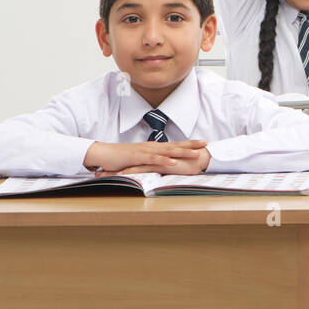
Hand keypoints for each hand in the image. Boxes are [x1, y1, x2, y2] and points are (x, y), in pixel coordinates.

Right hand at [84, 140, 208, 173]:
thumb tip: (162, 166)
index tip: (203, 143)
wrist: (103, 153)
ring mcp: (145, 151)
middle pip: (175, 145)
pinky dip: (164, 160)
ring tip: (196, 153)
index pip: (175, 145)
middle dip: (191, 144)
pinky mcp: (138, 157)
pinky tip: (174, 162)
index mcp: (153, 148)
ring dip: (182, 152)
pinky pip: (153, 159)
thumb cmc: (120, 158)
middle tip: (206, 143)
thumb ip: (151, 162)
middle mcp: (152, 147)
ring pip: (167, 151)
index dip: (189, 143)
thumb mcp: (140, 160)